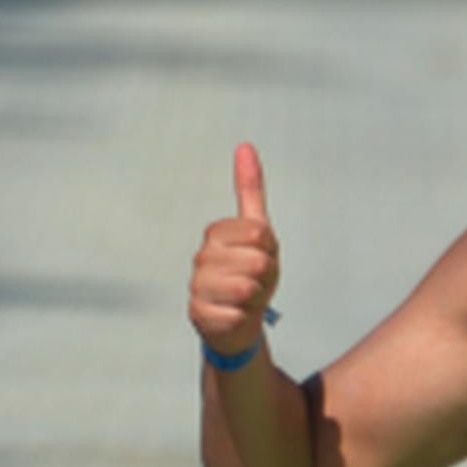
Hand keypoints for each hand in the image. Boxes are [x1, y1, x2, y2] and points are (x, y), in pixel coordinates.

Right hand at [190, 143, 279, 357]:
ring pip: (247, 288)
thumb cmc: (250, 272)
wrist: (238, 320)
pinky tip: (235, 315)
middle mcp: (202, 257)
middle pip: (257, 261)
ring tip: (246, 299)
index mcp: (216, 233)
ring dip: (256, 298)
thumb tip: (244, 146)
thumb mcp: (258, 231)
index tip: (260, 256)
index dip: (270, 250)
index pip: (260, 234)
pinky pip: (238, 313)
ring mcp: (197, 286)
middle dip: (265, 276)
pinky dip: (244, 318)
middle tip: (255, 281)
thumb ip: (250, 190)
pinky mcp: (198, 314)